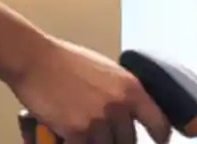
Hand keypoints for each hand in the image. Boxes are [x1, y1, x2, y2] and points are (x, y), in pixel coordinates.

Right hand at [10, 37, 171, 143]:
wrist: (36, 60)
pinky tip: (69, 137)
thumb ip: (123, 92)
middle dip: (119, 141)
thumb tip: (133, 110)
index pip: (159, 123)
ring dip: (97, 143)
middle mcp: (119, 105)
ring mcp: (98, 120)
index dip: (161, 136)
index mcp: (131, 88)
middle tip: (105, 134)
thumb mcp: (107, 71)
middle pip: (130, 141)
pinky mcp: (77, 132)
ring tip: (85, 131)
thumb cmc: (66, 62)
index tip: (159, 141)